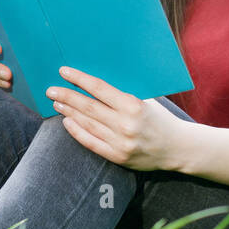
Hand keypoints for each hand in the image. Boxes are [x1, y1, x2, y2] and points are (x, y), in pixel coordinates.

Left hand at [45, 66, 187, 170]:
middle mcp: (125, 124)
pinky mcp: (118, 157)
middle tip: (51, 89)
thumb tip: (93, 83)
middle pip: (88, 107)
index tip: (64, 72)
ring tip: (56, 102)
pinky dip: (77, 131)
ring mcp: (121, 142)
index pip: (99, 88)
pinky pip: (91, 142)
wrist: (178, 148)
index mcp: (133, 105)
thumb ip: (122, 95)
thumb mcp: (146, 101)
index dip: (79, 79)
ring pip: (87, 124)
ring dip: (69, 112)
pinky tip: (67, 121)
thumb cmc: (160, 119)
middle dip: (67, 96)